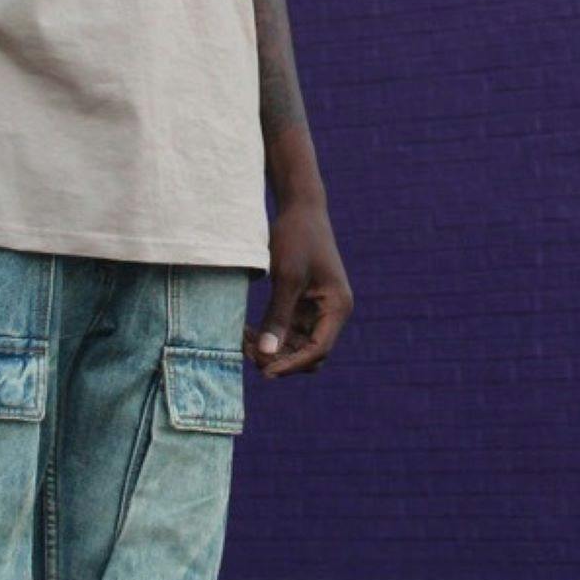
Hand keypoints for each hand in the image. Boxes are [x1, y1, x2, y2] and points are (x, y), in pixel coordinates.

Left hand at [248, 197, 352, 381]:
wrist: (299, 208)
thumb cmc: (297, 237)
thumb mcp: (286, 277)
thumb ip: (278, 317)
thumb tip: (267, 353)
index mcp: (337, 307)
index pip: (318, 349)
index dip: (292, 364)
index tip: (265, 371)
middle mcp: (331, 313)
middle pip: (310, 354)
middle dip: (282, 358)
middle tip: (249, 353)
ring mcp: (317, 310)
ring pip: (296, 346)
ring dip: (272, 349)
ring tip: (242, 341)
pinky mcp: (303, 305)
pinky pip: (287, 332)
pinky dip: (269, 335)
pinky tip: (246, 331)